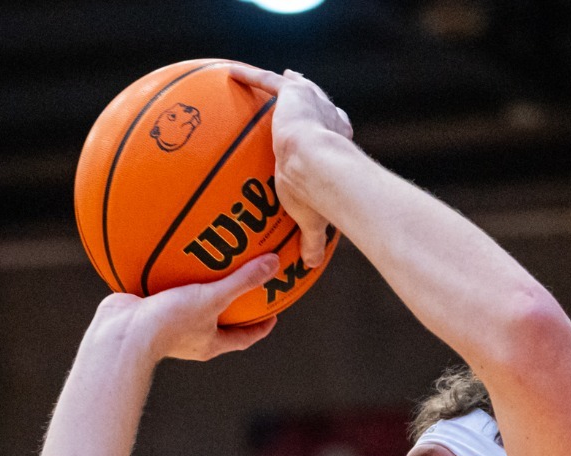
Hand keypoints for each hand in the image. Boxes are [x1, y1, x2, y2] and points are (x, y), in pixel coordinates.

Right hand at [95, 254, 279, 361]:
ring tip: (207, 263)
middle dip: (231, 306)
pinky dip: (168, 275)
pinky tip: (170, 253)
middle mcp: (190, 339)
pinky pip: (163, 292)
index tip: (272, 314)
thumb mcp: (212, 298)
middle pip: (218, 323)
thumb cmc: (169, 323)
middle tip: (244, 284)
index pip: (243, 339)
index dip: (260, 328)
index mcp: (209, 344)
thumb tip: (274, 263)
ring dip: (199, 289)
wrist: (121, 334)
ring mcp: (167, 326)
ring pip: (190, 306)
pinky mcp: (147, 312)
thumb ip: (242, 281)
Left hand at [228, 65, 352, 268]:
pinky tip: (231, 73)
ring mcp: (311, 102)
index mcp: (338, 141)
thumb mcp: (313, 218)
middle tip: (299, 96)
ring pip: (296, 88)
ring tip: (275, 79)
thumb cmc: (321, 195)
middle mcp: (329, 116)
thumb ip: (311, 239)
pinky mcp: (292, 93)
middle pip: (319, 105)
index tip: (322, 128)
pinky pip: (267, 81)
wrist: (319, 167)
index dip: (329, 128)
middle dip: (311, 100)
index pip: (335, 130)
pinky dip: (250, 77)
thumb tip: (309, 266)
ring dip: (284, 83)